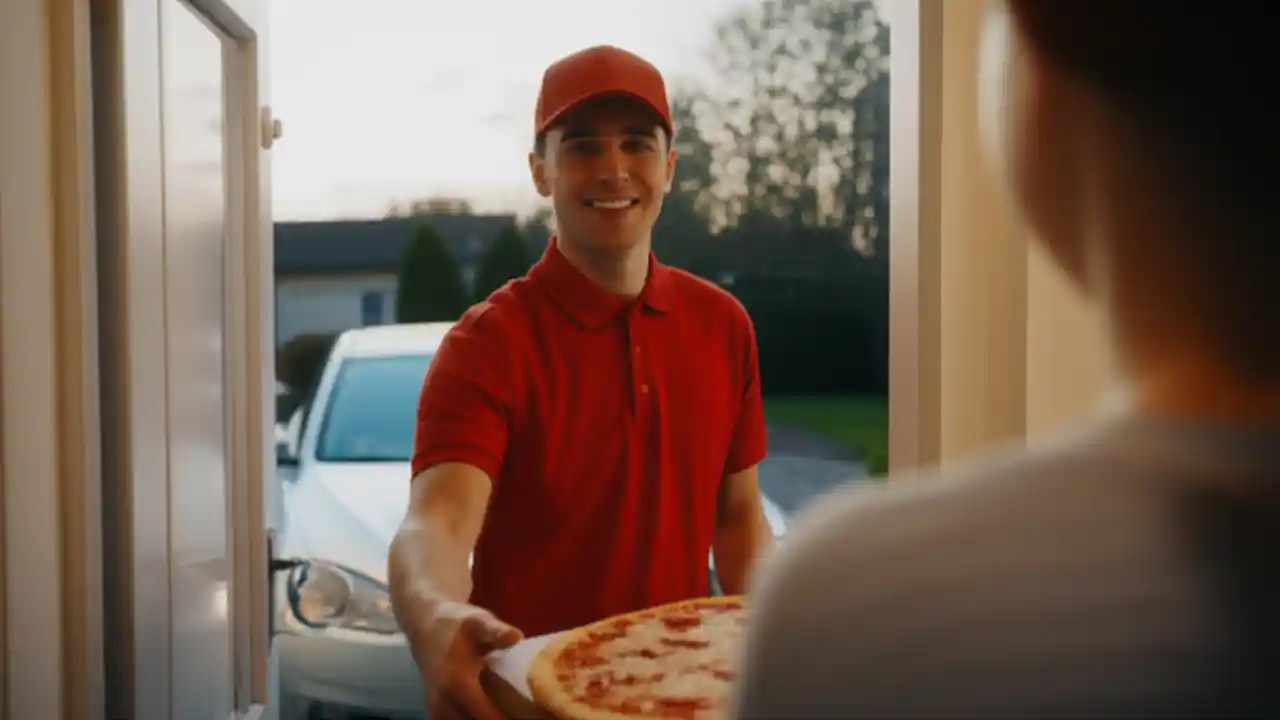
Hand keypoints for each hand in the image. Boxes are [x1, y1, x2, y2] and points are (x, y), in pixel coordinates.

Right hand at [410, 600, 523, 719]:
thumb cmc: (456, 624)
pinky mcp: (436, 712)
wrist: (426, 625)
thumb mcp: (478, 621)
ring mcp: (437, 711)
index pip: (487, 718)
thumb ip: (495, 631)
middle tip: (527, 714)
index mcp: (457, 685)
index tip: (534, 717)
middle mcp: (444, 704)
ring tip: (513, 713)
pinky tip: (494, 712)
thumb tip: (516, 636)